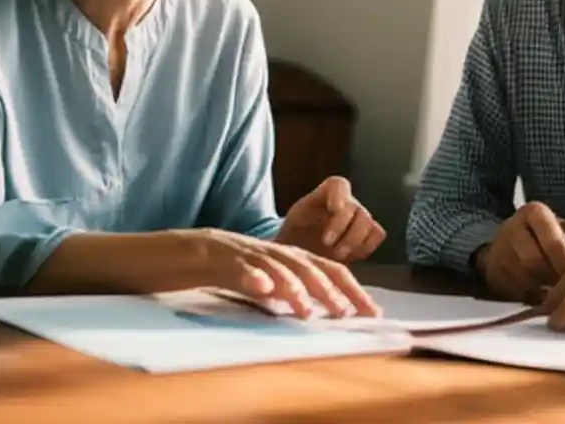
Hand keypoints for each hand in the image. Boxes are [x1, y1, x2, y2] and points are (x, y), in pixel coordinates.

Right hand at [193, 228, 380, 318]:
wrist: (191, 251)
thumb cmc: (236, 271)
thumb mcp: (271, 284)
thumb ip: (295, 294)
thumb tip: (323, 313)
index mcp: (292, 259)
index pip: (331, 270)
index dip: (353, 290)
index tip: (373, 313)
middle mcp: (278, 254)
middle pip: (311, 267)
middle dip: (331, 290)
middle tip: (346, 313)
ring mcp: (251, 254)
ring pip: (279, 267)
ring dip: (294, 287)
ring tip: (307, 310)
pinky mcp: (224, 259)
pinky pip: (241, 268)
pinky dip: (253, 277)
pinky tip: (262, 289)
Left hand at [277, 176, 385, 261]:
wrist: (301, 255)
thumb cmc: (292, 239)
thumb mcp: (286, 228)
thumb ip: (291, 228)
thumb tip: (281, 241)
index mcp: (324, 196)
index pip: (338, 185)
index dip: (339, 195)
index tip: (334, 209)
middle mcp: (345, 203)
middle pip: (355, 207)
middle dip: (343, 227)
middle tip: (327, 244)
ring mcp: (358, 218)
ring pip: (369, 222)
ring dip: (355, 240)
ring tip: (338, 255)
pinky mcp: (367, 234)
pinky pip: (377, 235)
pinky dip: (365, 247)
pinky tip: (348, 256)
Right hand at [475, 202, 564, 303]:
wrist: (510, 245)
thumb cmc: (549, 239)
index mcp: (534, 212)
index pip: (552, 242)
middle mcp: (511, 227)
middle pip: (534, 262)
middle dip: (554, 279)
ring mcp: (498, 250)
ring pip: (522, 278)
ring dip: (543, 291)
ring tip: (561, 297)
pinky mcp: (492, 271)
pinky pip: (513, 290)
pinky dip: (531, 298)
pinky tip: (544, 300)